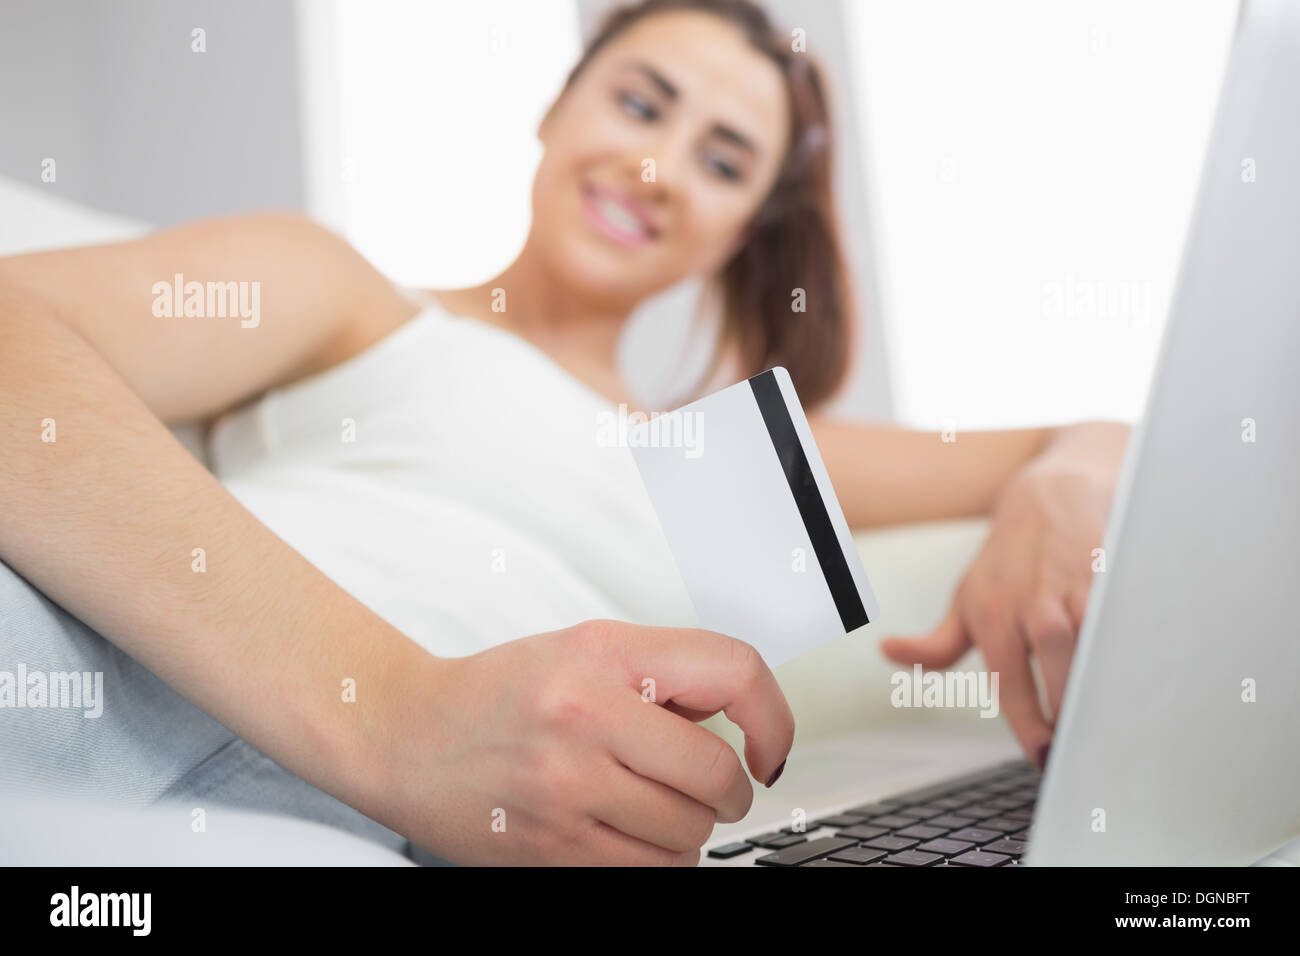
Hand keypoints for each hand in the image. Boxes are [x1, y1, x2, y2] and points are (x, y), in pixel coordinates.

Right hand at [377, 619, 793, 864]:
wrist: (405, 736)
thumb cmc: (497, 692)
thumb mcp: (583, 649)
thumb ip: (662, 673)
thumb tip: (738, 716)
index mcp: (603, 654)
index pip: (733, 672)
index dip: (774, 718)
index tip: (769, 749)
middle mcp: (586, 715)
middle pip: (717, 774)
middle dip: (728, 791)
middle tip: (710, 787)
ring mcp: (567, 788)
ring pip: (690, 834)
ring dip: (690, 829)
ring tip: (653, 806)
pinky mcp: (552, 849)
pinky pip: (648, 873)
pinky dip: (657, 860)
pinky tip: (629, 833)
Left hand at [881, 422, 1127, 767]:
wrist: (1053, 492)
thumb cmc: (1009, 558)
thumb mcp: (967, 598)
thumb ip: (937, 642)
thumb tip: (889, 655)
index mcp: (994, 615)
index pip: (1011, 685)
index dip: (1031, 727)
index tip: (1046, 758)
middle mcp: (1034, 602)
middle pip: (1058, 670)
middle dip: (1073, 713)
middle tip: (1087, 747)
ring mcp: (1077, 586)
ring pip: (1095, 646)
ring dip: (1104, 686)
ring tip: (1116, 719)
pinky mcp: (1116, 572)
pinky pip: (1129, 620)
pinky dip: (1135, 649)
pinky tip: (1146, 676)